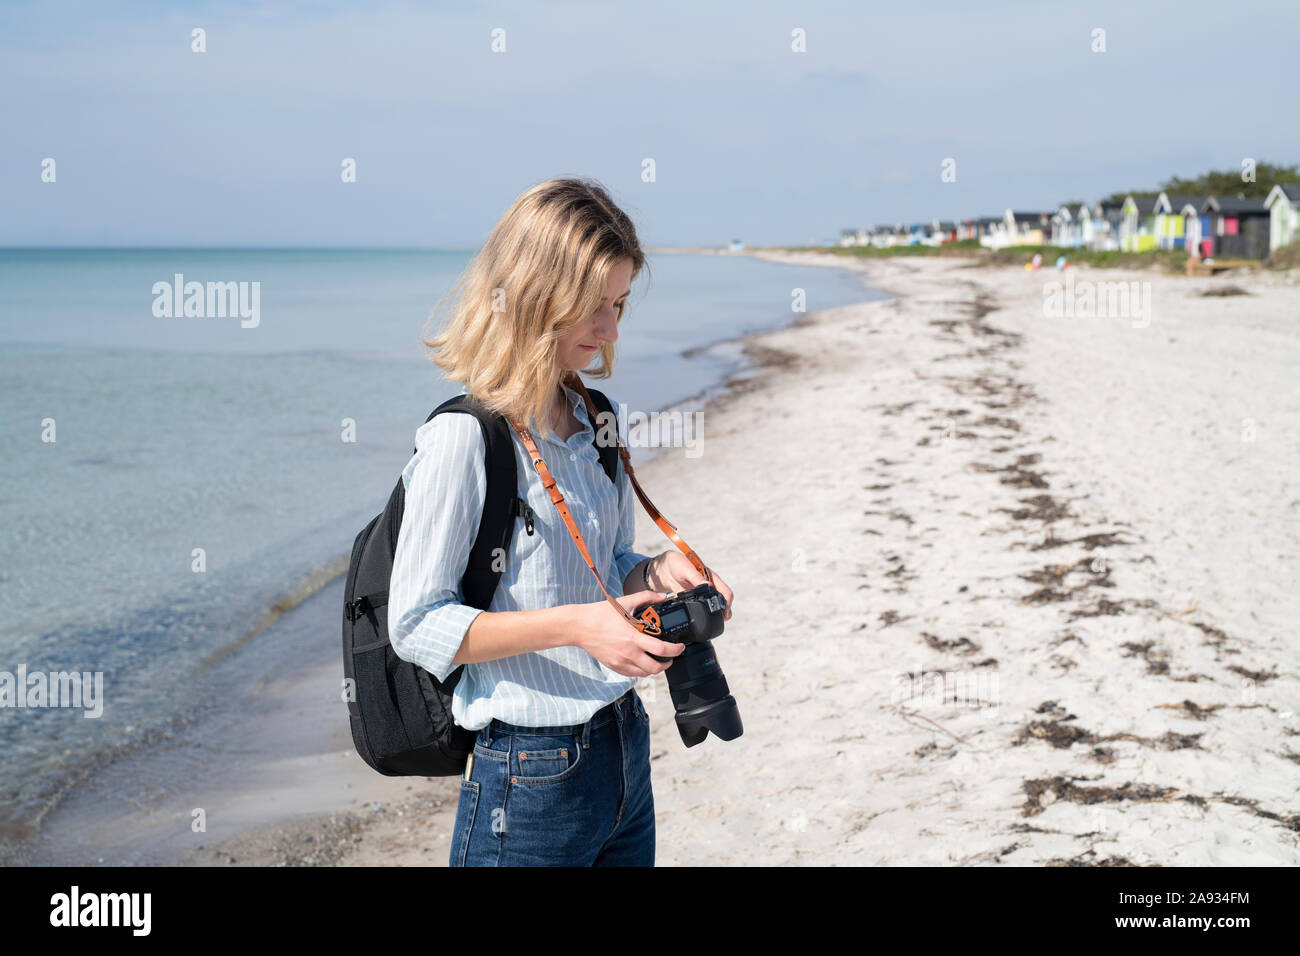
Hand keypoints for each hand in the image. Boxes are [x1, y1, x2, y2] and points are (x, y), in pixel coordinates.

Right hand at [571, 590, 685, 677]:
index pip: (661, 650)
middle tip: (671, 657)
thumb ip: (646, 597)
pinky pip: (632, 674)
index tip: (680, 647)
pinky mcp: (614, 666)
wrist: (580, 626)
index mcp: (633, 637)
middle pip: (656, 668)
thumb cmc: (601, 614)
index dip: (675, 650)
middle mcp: (628, 653)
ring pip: (645, 674)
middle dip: (668, 664)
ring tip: (657, 660)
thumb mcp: (625, 602)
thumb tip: (664, 596)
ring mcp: (621, 662)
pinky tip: (642, 662)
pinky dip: (641, 671)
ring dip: (655, 669)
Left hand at [646, 551, 734, 621]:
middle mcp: (709, 586)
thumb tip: (708, 586)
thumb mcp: (686, 569)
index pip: (725, 591)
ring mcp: (701, 593)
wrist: (663, 569)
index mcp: (711, 577)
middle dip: (724, 611)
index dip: (727, 602)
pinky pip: (701, 608)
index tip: (724, 612)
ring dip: (716, 613)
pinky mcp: (693, 599)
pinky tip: (702, 618)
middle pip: (722, 600)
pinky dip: (704, 613)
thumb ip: (696, 578)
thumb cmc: (677, 564)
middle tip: (722, 619)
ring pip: (713, 605)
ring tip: (715, 622)